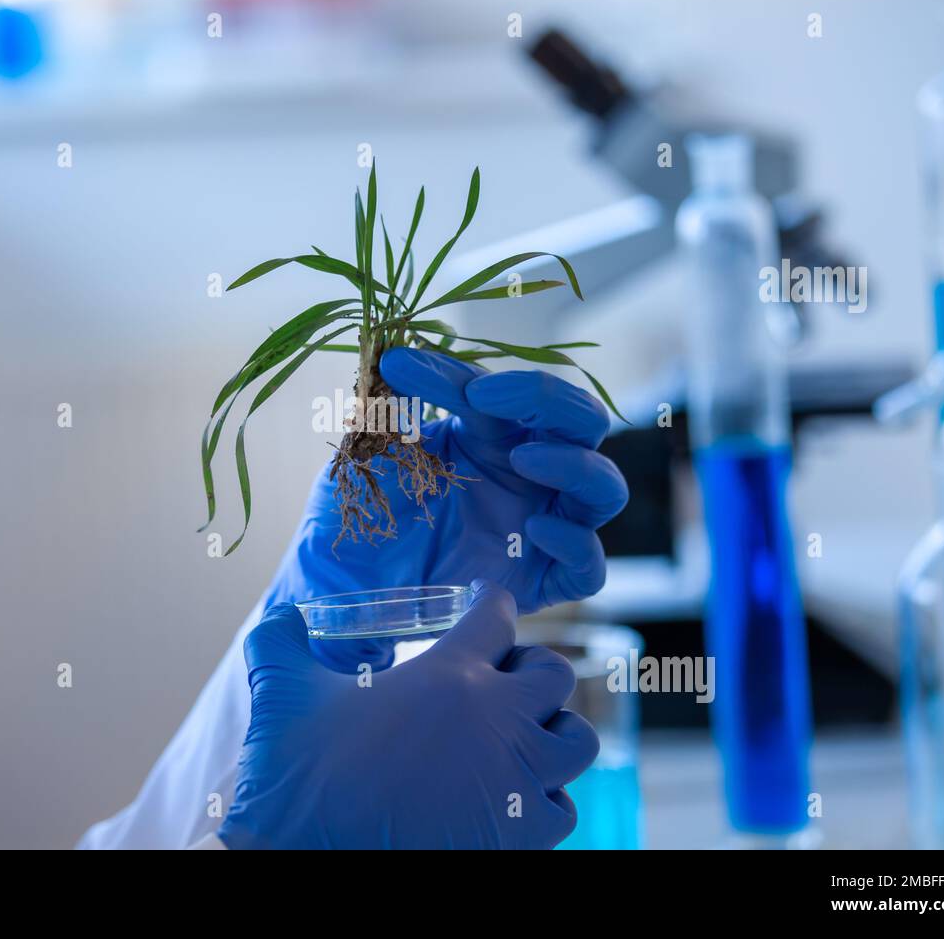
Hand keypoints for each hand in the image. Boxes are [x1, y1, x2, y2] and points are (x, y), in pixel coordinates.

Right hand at [218, 580, 597, 849]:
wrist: (303, 859)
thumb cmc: (297, 778)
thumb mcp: (280, 692)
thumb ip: (281, 640)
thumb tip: (282, 614)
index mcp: (449, 675)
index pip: (498, 615)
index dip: (489, 604)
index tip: (482, 605)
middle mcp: (497, 722)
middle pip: (553, 674)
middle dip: (529, 670)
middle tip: (497, 679)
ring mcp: (516, 782)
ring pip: (575, 740)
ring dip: (550, 732)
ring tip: (516, 737)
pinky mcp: (520, 837)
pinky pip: (562, 808)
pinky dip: (544, 798)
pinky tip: (509, 795)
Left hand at [266, 347, 628, 615]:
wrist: (339, 590)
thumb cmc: (360, 517)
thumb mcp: (372, 457)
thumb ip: (393, 411)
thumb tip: (393, 352)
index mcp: (496, 436)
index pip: (511, 392)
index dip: (471, 372)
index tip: (405, 367)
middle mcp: (531, 476)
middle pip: (585, 424)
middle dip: (552, 400)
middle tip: (488, 396)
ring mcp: (543, 528)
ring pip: (603, 489)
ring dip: (573, 465)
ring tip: (520, 459)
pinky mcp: (543, 584)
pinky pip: (589, 567)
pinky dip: (574, 543)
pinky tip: (535, 529)